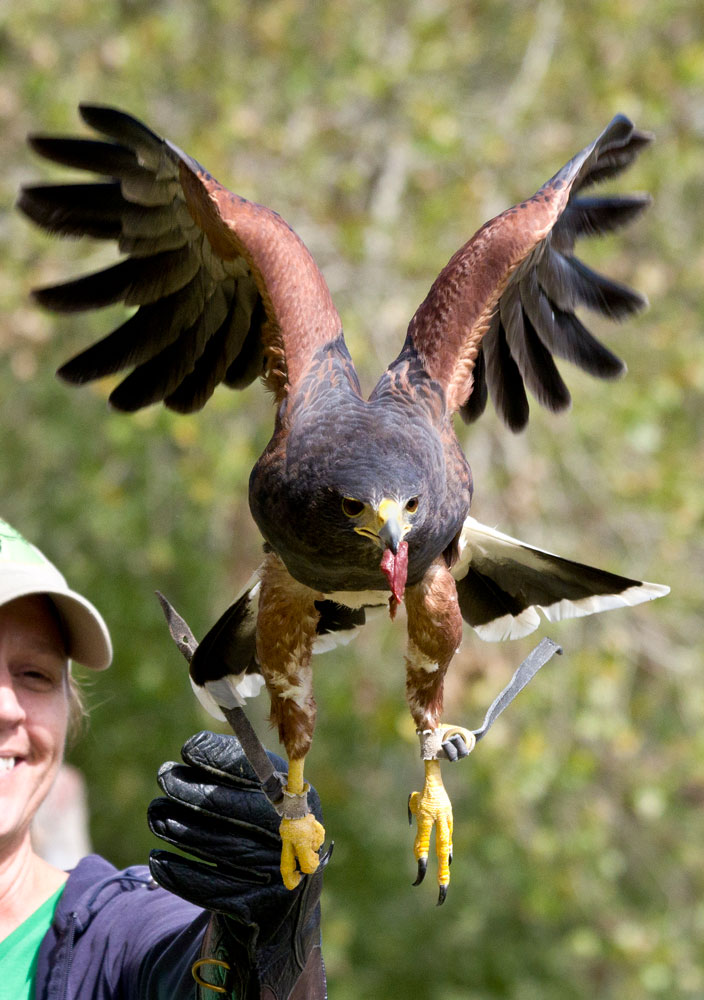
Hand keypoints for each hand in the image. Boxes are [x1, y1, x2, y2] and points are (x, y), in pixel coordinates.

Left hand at [148, 731, 329, 998]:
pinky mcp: (258, 909)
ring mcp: (278, 875)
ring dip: (178, 827)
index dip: (220, 758)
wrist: (283, 921)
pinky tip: (157, 860)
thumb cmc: (264, 847)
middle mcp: (293, 837)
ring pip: (218, 846)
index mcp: (299, 803)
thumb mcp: (266, 810)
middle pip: (233, 809)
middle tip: (163, 775)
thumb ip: (239, 780)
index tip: (188, 749)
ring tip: (155, 813)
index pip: (257, 774)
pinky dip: (179, 873)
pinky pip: (210, 888)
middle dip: (191, 789)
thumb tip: (194, 748)